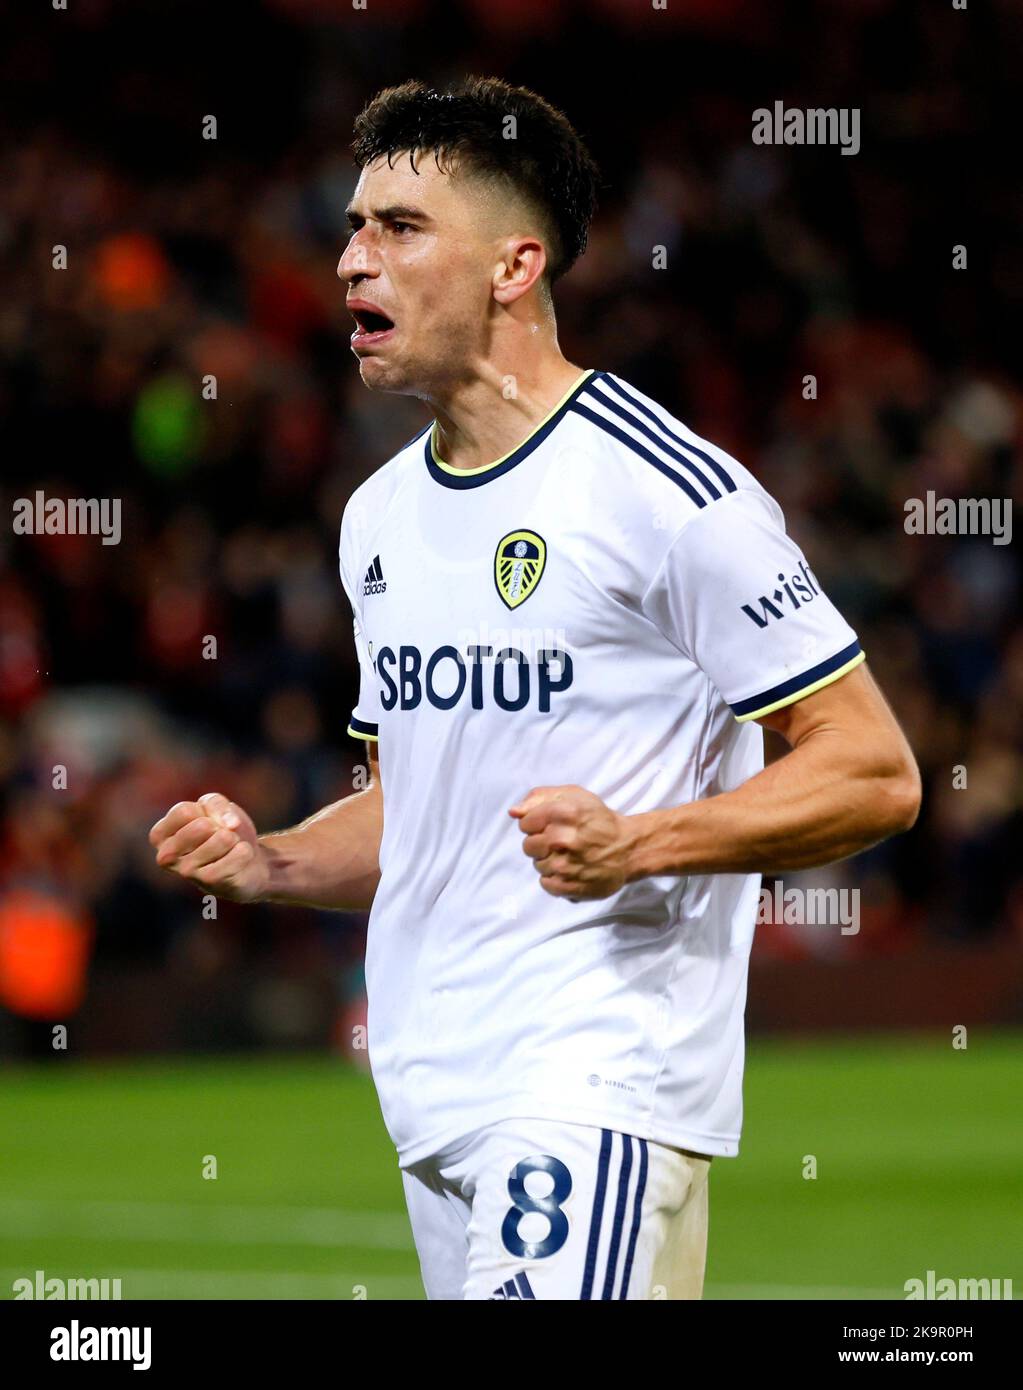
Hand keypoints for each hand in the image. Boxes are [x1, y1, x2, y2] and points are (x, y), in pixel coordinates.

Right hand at [148, 792, 267, 902]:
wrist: (244, 864)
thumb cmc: (221, 832)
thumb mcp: (214, 807)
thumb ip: (214, 803)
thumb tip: (229, 824)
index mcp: (159, 835)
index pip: (184, 812)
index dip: (206, 810)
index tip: (208, 820)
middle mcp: (166, 856)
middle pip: (202, 825)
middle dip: (221, 825)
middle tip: (220, 835)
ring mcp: (186, 872)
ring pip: (223, 838)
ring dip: (234, 838)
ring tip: (228, 848)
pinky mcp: (210, 882)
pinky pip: (240, 853)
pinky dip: (245, 851)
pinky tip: (237, 860)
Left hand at [508, 784, 634, 899]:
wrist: (629, 849)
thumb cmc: (599, 820)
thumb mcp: (574, 795)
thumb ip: (540, 798)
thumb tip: (514, 812)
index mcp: (562, 812)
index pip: (525, 824)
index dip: (537, 825)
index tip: (552, 826)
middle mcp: (562, 839)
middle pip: (528, 846)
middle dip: (541, 844)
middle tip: (562, 843)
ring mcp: (565, 865)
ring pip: (537, 866)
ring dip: (550, 862)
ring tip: (570, 856)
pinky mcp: (570, 886)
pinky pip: (546, 884)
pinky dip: (555, 879)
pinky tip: (571, 870)